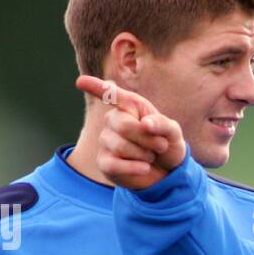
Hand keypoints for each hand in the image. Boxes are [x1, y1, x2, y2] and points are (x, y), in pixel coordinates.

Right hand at [75, 75, 186, 190]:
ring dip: (144, 154)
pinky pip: (114, 164)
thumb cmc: (166, 144)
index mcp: (129, 105)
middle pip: (124, 125)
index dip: (96, 87)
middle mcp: (113, 119)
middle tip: (160, 145)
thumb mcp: (172, 132)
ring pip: (121, 146)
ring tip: (151, 156)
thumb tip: (145, 123)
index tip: (81, 82)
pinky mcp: (104, 162)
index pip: (110, 94)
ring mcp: (106, 140)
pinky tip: (145, 168)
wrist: (166, 171)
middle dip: (148, 139)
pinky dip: (134, 168)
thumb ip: (162, 124)